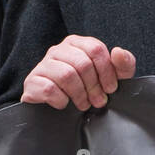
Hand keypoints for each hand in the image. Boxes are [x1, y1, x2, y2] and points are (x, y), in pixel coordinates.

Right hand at [20, 35, 135, 110]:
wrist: (53, 111)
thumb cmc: (84, 90)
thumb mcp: (109, 78)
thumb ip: (122, 65)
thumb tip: (118, 52)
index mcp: (76, 43)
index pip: (96, 49)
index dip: (107, 71)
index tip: (110, 89)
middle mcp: (58, 50)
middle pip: (82, 63)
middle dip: (94, 86)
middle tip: (98, 101)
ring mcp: (43, 64)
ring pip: (67, 75)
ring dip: (79, 94)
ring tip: (83, 104)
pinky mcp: (32, 81)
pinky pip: (49, 88)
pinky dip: (61, 100)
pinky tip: (64, 103)